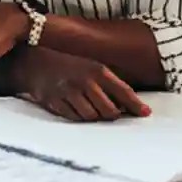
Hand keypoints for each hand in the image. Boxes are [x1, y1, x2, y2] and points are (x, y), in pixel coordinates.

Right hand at [14, 47, 150, 121]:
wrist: (35, 62)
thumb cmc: (69, 66)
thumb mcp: (91, 66)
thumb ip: (109, 84)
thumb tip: (131, 105)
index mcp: (97, 70)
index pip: (123, 91)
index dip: (136, 105)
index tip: (146, 113)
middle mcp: (84, 80)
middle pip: (109, 110)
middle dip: (113, 114)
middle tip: (112, 113)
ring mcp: (69, 92)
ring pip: (92, 117)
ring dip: (95, 117)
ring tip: (92, 109)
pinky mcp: (56, 102)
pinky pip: (74, 118)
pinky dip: (79, 118)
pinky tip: (77, 109)